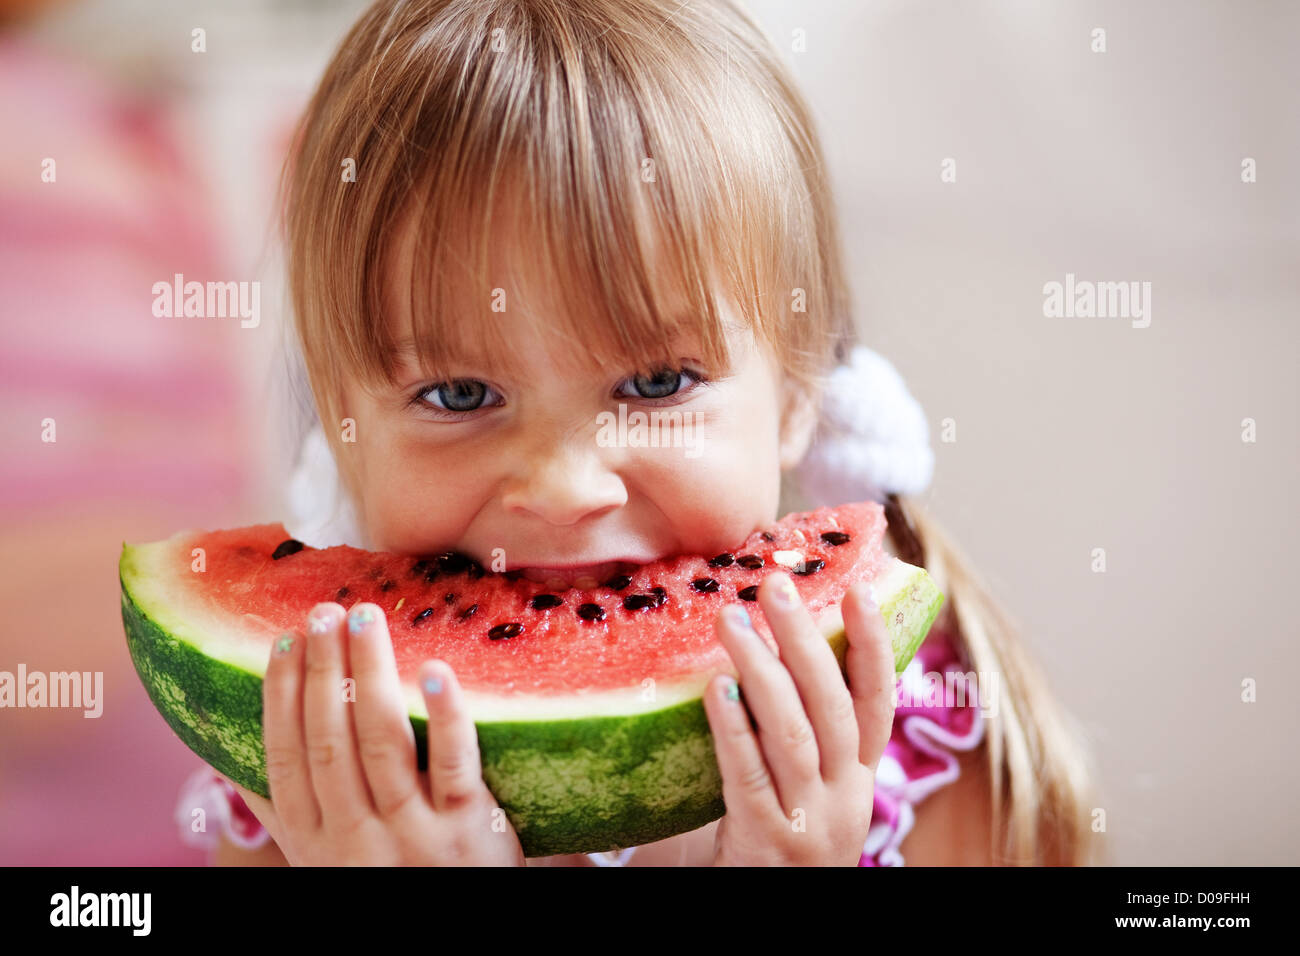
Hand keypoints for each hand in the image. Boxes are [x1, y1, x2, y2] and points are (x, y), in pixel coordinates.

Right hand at [229, 601, 524, 865]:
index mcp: (312, 841)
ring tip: (365, 618)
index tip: (282, 639)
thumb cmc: (385, 881)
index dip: (279, 696)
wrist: (453, 933)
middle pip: (330, 742)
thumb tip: (228, 765)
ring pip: (383, 743)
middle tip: (324, 611)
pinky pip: (455, 765)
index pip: (285, 756)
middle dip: (322, 671)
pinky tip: (436, 670)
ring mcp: (412, 835)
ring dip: (370, 674)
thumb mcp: (324, 861)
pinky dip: (445, 716)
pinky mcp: (469, 831)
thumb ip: (288, 814)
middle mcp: (354, 838)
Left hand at [702, 573, 895, 865]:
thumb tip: (779, 640)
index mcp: (861, 774)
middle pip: (833, 707)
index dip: (873, 644)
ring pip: (792, 734)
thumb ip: (805, 726)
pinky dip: (734, 727)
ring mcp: (808, 820)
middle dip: (805, 639)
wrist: (772, 905)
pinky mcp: (764, 839)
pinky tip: (716, 687)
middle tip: (773, 584)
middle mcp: (846, 796)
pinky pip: (748, 775)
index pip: (879, 700)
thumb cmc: (782, 833)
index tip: (858, 589)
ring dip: (762, 669)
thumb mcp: (814, 785)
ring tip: (731, 620)